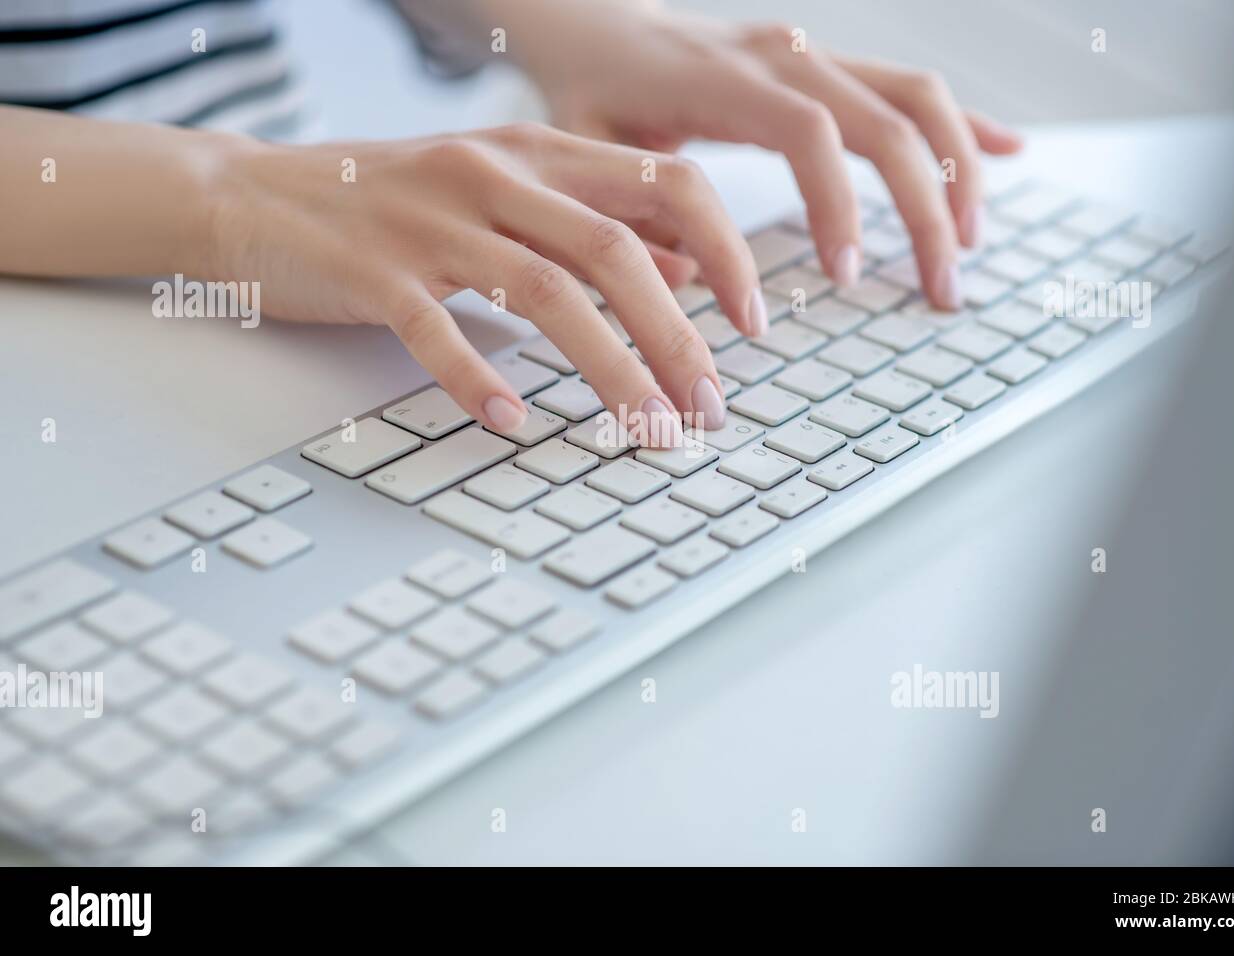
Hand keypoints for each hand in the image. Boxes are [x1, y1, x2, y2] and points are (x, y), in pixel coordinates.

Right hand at [204, 123, 764, 442]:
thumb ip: (593, 225)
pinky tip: (512, 422)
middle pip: (616, 252)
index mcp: (537, 152)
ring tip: (646, 430)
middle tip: (709, 409)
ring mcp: (431, 220)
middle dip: (677, 337)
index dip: (725, 253)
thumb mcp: (504, 197)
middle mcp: (493, 175)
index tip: (756, 324)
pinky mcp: (371, 269)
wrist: (254, 194)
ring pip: (545, 293)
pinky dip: (477, 378)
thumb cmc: (392, 202)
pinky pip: (436, 328)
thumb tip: (687, 273)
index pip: (665, 185)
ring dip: (609, 369)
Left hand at [489, 0, 1022, 307]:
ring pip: (915, 97)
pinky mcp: (831, 67)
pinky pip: (910, 87)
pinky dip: (961, 124)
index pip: (808, 132)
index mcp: (726, 77)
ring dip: (955, 170)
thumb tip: (692, 288)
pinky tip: (1005, 153)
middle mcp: (786, 55)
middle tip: (939, 289)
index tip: (846, 276)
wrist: (597, 24)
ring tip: (967, 244)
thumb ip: (634, 213)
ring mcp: (816, 55)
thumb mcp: (590, 155)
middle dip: (925, 206)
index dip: (838, 202)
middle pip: (886, 118)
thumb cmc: (589, 94)